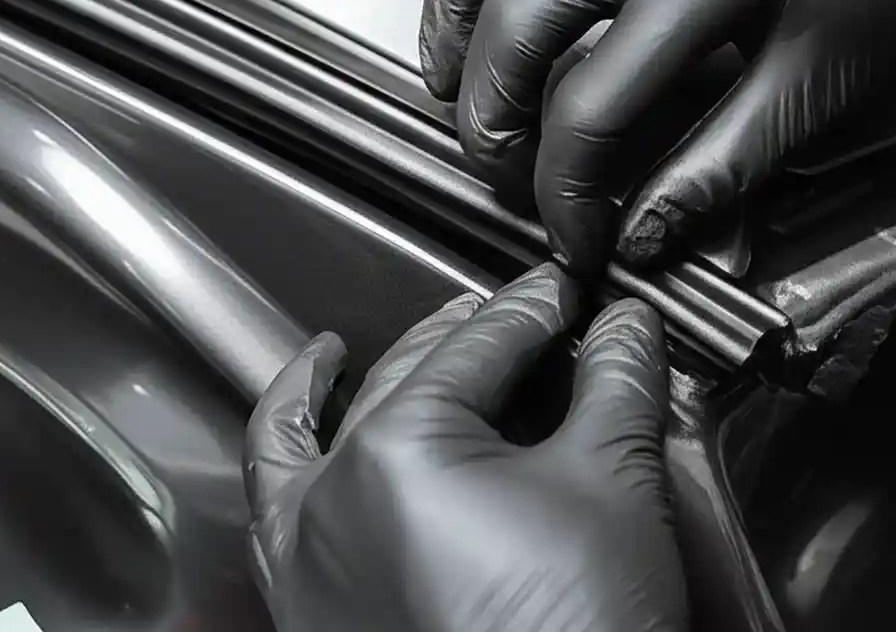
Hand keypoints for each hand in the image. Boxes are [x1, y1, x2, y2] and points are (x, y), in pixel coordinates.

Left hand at [244, 264, 686, 631]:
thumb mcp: (614, 483)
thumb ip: (615, 384)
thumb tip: (622, 329)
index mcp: (399, 449)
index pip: (479, 345)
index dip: (531, 311)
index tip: (560, 296)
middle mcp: (331, 499)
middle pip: (403, 379)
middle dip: (462, 336)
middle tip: (508, 317)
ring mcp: (309, 561)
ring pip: (297, 444)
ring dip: (319, 390)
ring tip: (330, 354)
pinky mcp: (310, 613)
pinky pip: (273, 521)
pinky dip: (286, 474)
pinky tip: (306, 465)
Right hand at [420, 0, 895, 275]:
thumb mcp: (817, 87)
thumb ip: (721, 166)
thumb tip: (642, 233)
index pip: (593, 107)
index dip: (569, 194)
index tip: (578, 240)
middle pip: (517, 29)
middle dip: (495, 126)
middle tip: (511, 182)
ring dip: (457, 37)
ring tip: (457, 102)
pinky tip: (472, 9)